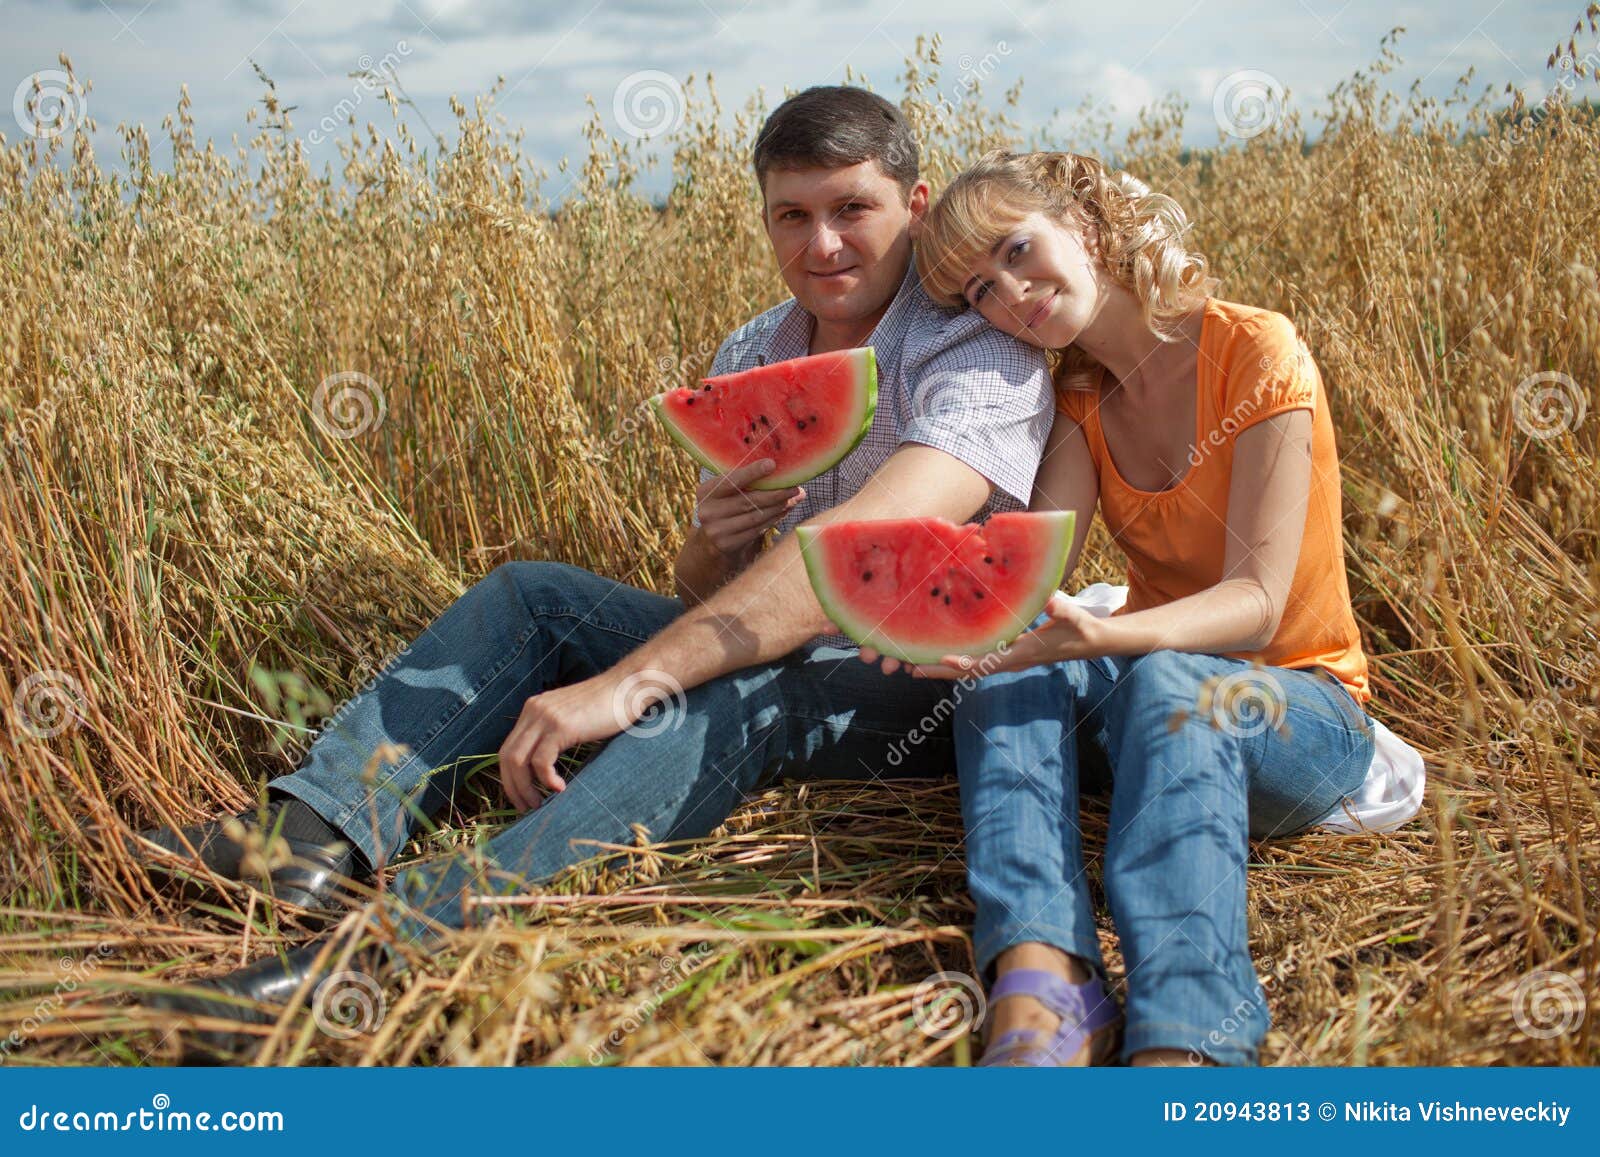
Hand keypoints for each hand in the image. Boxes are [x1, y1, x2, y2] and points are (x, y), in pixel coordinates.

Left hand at [497, 674, 635, 812]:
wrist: (629, 686)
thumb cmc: (609, 705)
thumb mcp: (572, 717)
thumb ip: (555, 732)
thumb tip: (546, 763)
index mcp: (533, 709)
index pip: (507, 748)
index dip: (510, 776)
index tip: (521, 795)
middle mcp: (533, 710)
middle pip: (506, 756)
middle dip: (513, 787)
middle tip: (526, 807)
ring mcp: (545, 717)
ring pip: (518, 761)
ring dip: (526, 788)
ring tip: (540, 803)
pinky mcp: (561, 727)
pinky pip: (541, 761)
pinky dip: (547, 780)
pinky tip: (561, 788)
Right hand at [696, 459, 803, 555]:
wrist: (713, 542)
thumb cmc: (727, 508)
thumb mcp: (727, 492)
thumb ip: (746, 481)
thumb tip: (780, 468)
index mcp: (706, 491)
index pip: (731, 480)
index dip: (752, 472)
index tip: (772, 464)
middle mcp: (708, 511)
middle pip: (749, 500)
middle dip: (775, 493)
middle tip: (795, 487)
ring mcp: (716, 530)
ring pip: (756, 516)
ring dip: (779, 507)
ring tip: (795, 498)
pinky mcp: (727, 545)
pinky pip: (757, 530)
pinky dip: (774, 519)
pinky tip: (784, 511)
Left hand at [854, 592, 1112, 679]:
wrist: (1089, 641)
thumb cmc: (1080, 628)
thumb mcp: (1072, 616)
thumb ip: (1061, 608)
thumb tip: (1049, 600)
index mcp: (1020, 654)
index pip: (988, 663)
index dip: (965, 664)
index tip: (943, 660)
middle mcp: (1008, 660)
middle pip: (969, 671)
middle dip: (940, 672)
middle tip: (909, 670)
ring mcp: (1006, 659)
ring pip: (969, 668)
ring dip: (942, 668)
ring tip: (912, 665)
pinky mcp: (1006, 653)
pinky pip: (976, 659)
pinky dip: (956, 658)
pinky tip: (939, 652)